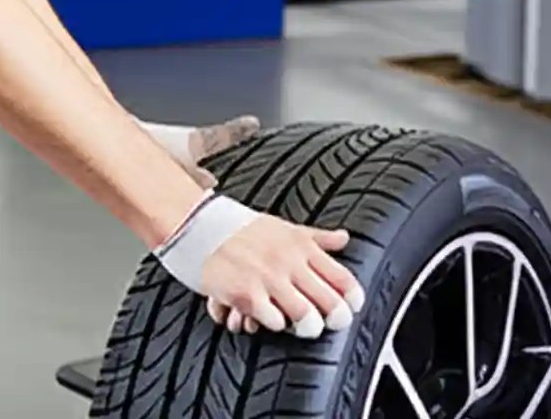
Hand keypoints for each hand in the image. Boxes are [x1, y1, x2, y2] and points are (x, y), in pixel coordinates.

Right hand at [199, 215, 364, 337]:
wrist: (197, 225)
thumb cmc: (239, 228)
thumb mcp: (283, 227)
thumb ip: (316, 237)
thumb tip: (344, 238)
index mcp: (300, 245)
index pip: (341, 277)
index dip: (353, 298)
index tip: (352, 306)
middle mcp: (288, 262)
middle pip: (329, 302)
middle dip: (335, 319)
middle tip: (329, 323)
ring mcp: (268, 279)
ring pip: (305, 317)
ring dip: (305, 326)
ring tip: (300, 325)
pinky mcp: (246, 294)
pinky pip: (273, 321)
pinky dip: (273, 323)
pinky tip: (268, 317)